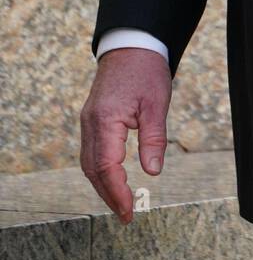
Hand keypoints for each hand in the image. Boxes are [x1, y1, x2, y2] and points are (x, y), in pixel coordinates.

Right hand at [80, 48, 171, 223]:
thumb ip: (153, 138)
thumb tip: (153, 171)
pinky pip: (91, 152)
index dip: (117, 192)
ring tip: (122, 204)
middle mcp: (90, 123)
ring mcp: (88, 122)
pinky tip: (113, 180)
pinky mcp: (92, 119)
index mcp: (105, 120)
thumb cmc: (146, 71)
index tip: (130, 211)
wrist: (131, 44)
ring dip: (103, 186)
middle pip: (93, 170)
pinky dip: (100, 171)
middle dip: (109, 195)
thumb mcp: (156, 104)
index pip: (106, 167)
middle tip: (127, 215)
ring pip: (89, 163)